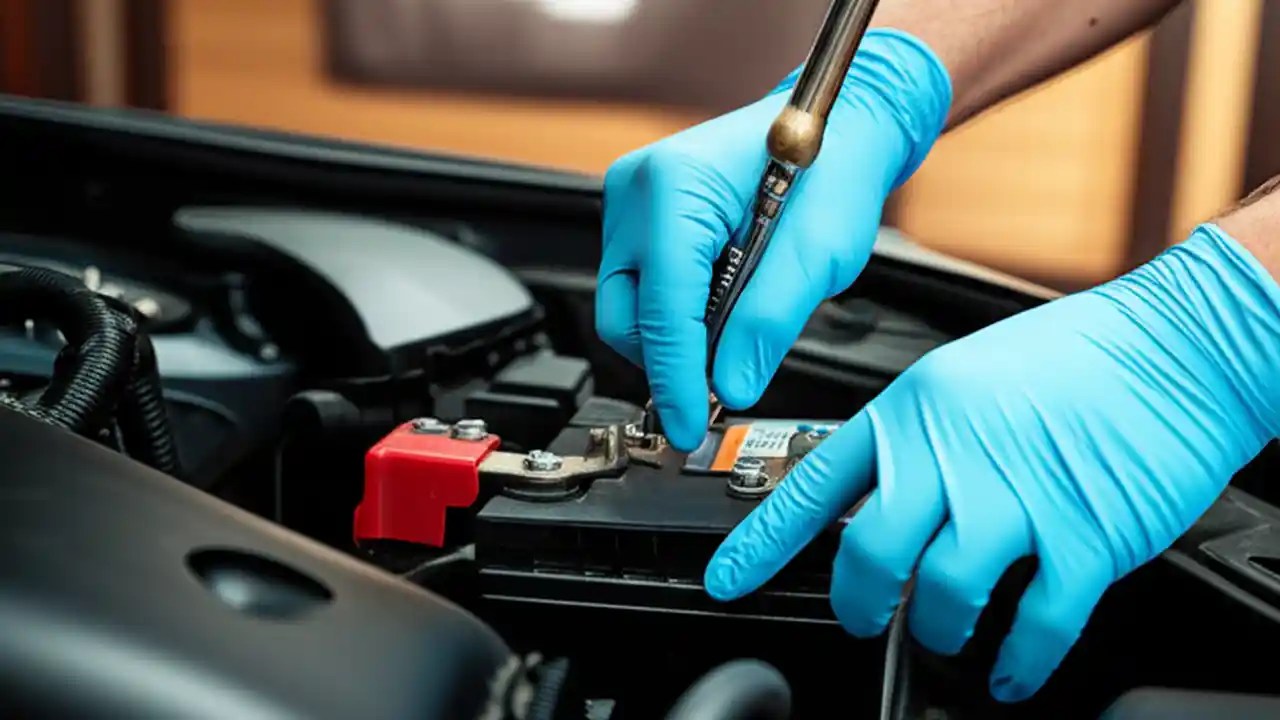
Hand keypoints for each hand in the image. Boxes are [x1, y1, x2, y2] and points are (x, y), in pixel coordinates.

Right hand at [595, 29, 951, 450]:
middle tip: (721, 387)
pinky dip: (677, 312)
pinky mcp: (638, 216)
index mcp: (674, 190)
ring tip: (734, 328)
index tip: (689, 427)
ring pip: (629, 308)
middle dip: (670, 361)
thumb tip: (730, 386)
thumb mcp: (816, 257)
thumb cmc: (834, 169)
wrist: (841, 126)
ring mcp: (631, 201)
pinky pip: (640, 287)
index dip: (677, 381)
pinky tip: (721, 305)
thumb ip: (766, 325)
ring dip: (676, 336)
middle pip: (627, 316)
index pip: (663, 312)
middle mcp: (637, 191)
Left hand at [704, 223, 1279, 700]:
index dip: (763, 542)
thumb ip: (917, 442)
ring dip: (937, 629)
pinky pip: (1035, 625)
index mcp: (915, 412)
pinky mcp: (1087, 539)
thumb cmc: (1076, 355)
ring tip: (945, 628)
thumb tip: (878, 503)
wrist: (1179, 341)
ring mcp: (1021, 498)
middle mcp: (957, 456)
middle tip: (863, 616)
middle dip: (857, 603)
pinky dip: (1016, 660)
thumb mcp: (964, 377)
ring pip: (943, 596)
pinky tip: (1010, 666)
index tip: (729, 579)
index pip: (815, 485)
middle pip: (869, 555)